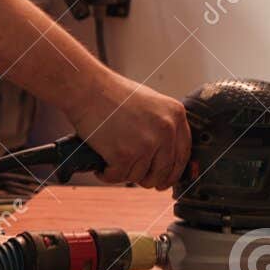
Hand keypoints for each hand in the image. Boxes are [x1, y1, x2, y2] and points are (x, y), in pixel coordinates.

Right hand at [66, 75, 190, 190]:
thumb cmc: (112, 94)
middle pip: (163, 172)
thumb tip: (165, 157)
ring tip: (111, 158)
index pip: (183, 155)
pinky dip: (107, 174)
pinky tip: (102, 165)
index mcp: (175, 115)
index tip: (164, 180)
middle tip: (133, 174)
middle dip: (148, 179)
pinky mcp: (125, 155)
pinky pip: (118, 177)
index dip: (172, 172)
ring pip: (139, 177)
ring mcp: (146, 143)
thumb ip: (163, 127)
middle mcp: (166, 130)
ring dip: (123, 173)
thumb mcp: (151, 104)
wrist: (87, 89)